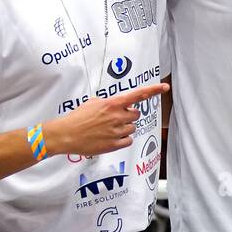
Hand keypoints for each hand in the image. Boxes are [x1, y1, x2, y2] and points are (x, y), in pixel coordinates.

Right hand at [44, 84, 167, 156]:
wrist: (67, 135)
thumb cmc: (77, 118)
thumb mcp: (92, 103)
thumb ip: (109, 102)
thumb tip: (117, 105)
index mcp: (112, 103)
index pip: (137, 95)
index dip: (153, 90)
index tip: (165, 87)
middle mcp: (117, 116)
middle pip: (136, 114)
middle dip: (128, 115)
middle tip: (114, 118)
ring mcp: (117, 131)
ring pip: (133, 128)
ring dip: (125, 127)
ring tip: (108, 129)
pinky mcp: (115, 144)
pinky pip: (128, 140)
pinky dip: (123, 139)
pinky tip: (110, 138)